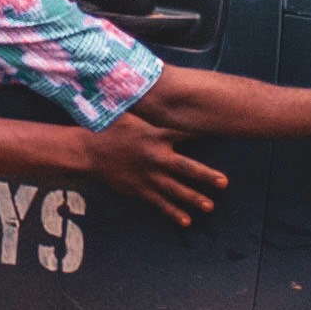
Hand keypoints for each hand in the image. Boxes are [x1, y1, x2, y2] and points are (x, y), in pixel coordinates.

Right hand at [80, 111, 228, 226]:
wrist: (87, 151)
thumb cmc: (108, 128)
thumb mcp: (129, 113)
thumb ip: (147, 107)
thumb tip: (152, 88)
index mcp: (155, 135)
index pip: (185, 133)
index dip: (204, 133)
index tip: (221, 134)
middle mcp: (155, 157)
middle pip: (186, 168)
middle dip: (206, 176)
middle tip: (224, 182)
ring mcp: (148, 176)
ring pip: (176, 190)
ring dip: (194, 198)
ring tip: (210, 206)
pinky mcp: (139, 190)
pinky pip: (159, 203)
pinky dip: (173, 213)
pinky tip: (186, 221)